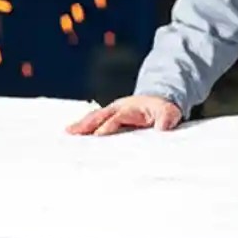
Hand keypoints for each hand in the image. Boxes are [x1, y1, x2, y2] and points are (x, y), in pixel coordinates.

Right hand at [66, 95, 182, 135]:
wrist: (160, 101)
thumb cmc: (163, 109)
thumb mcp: (169, 113)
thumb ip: (167, 119)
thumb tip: (162, 129)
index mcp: (132, 108)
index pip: (118, 117)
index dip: (108, 126)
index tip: (98, 135)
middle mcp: (119, 108)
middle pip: (100, 115)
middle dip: (86, 123)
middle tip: (72, 131)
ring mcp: (113, 112)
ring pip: (95, 117)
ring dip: (82, 124)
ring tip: (68, 132)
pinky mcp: (111, 118)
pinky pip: (95, 122)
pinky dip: (84, 127)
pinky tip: (74, 135)